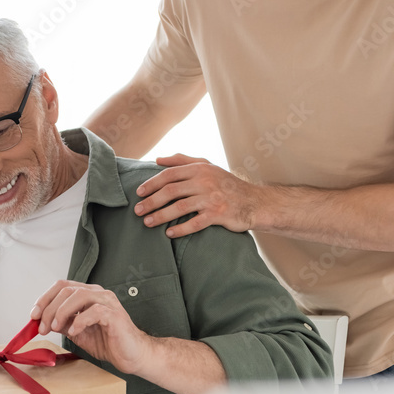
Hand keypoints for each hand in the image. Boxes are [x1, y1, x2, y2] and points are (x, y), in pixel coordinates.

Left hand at [30, 280, 149, 375]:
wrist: (131, 356)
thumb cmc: (108, 342)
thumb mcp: (77, 332)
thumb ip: (62, 324)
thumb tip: (42, 320)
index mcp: (88, 294)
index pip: (61, 286)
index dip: (44, 299)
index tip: (33, 316)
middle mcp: (97, 294)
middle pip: (66, 290)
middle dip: (49, 308)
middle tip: (41, 327)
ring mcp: (107, 302)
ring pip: (79, 295)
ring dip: (61, 312)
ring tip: (55, 328)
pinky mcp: (115, 314)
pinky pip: (94, 311)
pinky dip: (79, 321)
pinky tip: (74, 332)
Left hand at [134, 153, 260, 237]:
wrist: (254, 202)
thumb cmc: (227, 184)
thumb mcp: (208, 166)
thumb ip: (183, 160)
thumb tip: (157, 159)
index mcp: (199, 169)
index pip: (169, 175)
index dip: (151, 184)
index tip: (138, 193)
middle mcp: (205, 182)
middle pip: (170, 191)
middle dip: (151, 202)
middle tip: (138, 211)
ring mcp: (212, 199)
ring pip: (179, 208)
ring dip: (160, 216)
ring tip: (147, 223)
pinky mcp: (218, 215)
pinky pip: (195, 223)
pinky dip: (180, 229)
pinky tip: (169, 233)